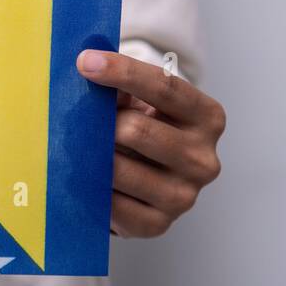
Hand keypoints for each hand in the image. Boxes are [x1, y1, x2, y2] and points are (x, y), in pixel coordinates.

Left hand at [76, 50, 224, 237]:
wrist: (150, 180)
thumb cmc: (145, 128)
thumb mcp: (142, 102)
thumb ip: (122, 87)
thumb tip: (86, 72)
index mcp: (208, 118)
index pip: (164, 87)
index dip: (122, 72)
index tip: (85, 62)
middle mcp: (204, 159)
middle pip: (136, 129)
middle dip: (100, 122)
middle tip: (78, 121)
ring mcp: (184, 196)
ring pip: (117, 168)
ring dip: (90, 157)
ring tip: (81, 150)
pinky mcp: (158, 224)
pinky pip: (109, 203)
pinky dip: (91, 187)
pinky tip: (86, 177)